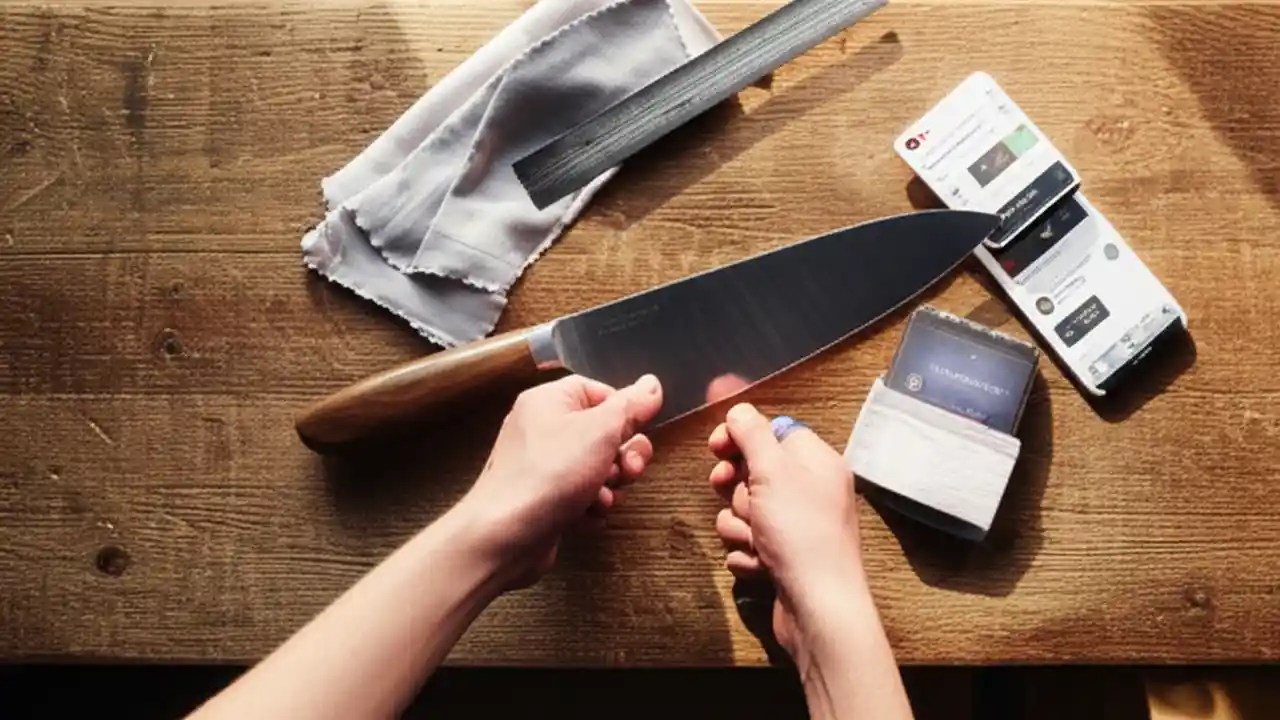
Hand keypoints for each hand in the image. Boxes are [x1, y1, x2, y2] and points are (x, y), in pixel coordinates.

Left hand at [462, 374, 662, 587]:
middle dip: (624, 454)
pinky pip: (582, 494)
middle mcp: (543, 429)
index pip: (599, 391)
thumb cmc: (549, 474)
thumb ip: (630, 406)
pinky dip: (592, 505)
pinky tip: (588, 515)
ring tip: (602, 497)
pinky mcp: (546, 499)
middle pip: (603, 432)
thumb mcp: (600, 431)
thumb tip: (652, 384)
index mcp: (549, 401)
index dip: (624, 411)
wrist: (505, 537)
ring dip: (610, 484)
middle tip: (630, 470)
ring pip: (597, 467)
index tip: (641, 428)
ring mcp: (543, 466)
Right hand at [707, 403, 864, 656]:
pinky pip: (749, 543)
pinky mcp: (785, 557)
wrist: (819, 606)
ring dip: (738, 525)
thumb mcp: (773, 471)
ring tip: (754, 539)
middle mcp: (810, 490)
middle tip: (731, 493)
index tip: (716, 447)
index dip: (740, 436)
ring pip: (745, 510)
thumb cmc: (801, 534)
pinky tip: (760, 563)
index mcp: (816, 461)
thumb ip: (752, 433)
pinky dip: (747, 553)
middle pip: (753, 472)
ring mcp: (797, 526)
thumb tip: (739, 409)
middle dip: (737, 489)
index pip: (772, 430)